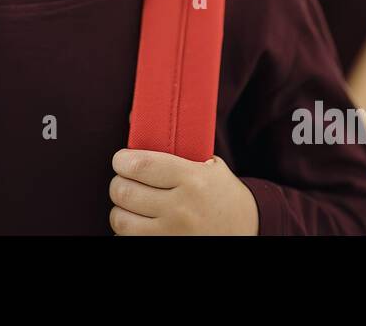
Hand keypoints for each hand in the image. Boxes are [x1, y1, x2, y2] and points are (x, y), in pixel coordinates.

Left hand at [109, 149, 258, 234]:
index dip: (121, 161)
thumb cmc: (220, 192)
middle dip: (119, 183)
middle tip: (125, 180)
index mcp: (193, 179)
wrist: (247, 228)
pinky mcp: (166, 248)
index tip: (121, 160)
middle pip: (124, 192)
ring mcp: (173, 233)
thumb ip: (175, 145)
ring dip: (120, 209)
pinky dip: (127, 230)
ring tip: (131, 204)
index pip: (140, 165)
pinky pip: (128, 239)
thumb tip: (133, 117)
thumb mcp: (207, 164)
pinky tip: (139, 222)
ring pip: (120, 219)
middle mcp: (182, 208)